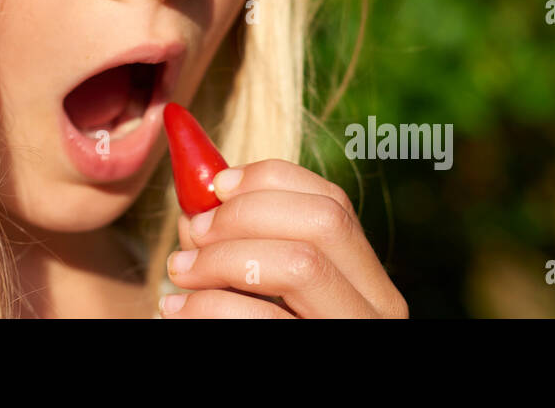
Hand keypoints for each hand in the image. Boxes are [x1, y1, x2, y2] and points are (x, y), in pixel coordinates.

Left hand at [159, 158, 408, 317]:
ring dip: (223, 260)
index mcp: (363, 282)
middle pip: (324, 222)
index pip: (332, 203)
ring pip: (300, 264)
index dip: (267, 181)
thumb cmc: (247, 334)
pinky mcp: (319, 373)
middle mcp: (376, 312)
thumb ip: (240, 244)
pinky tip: (178, 312)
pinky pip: (264, 322)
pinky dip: (210, 306)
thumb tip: (200, 192)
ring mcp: (353, 342)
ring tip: (178, 277)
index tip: (213, 187)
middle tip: (192, 233)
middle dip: (245, 216)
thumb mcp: (256, 293)